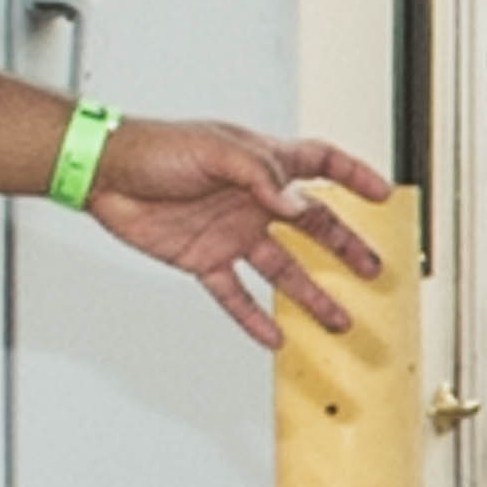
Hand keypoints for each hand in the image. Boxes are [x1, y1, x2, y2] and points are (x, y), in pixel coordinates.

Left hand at [84, 117, 396, 344]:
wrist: (104, 174)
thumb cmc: (154, 148)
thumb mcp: (215, 150)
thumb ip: (260, 177)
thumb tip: (297, 206)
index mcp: (262, 163)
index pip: (321, 163)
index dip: (354, 176)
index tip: (382, 194)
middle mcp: (253, 199)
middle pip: (313, 225)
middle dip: (345, 247)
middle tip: (372, 270)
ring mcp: (231, 232)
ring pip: (283, 268)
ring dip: (311, 294)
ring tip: (338, 320)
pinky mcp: (204, 259)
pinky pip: (236, 294)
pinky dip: (254, 318)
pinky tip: (274, 338)